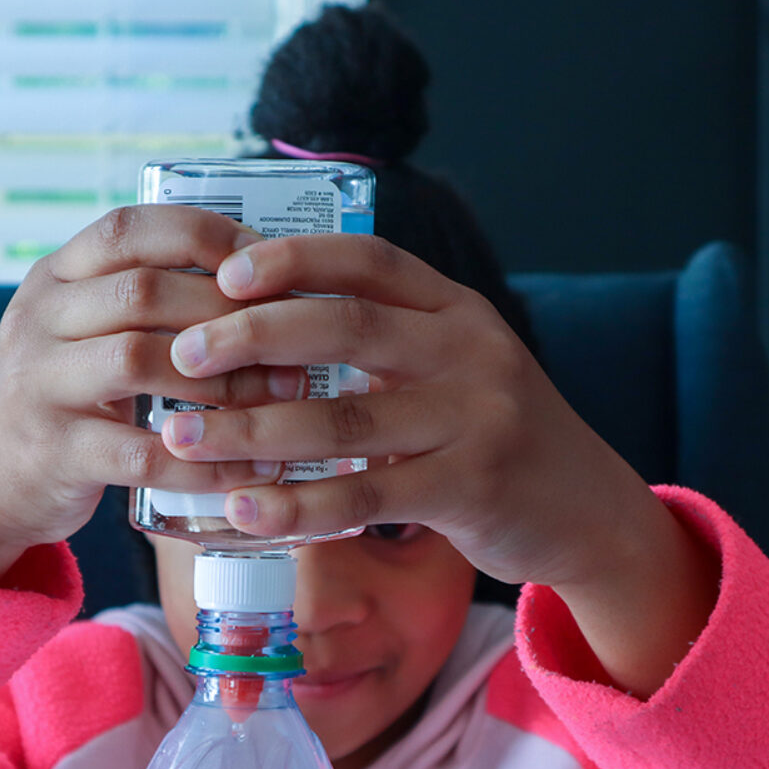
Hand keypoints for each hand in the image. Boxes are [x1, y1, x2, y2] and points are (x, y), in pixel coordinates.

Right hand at [0, 206, 296, 582]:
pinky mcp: (53, 453)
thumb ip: (148, 299)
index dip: (205, 236)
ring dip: (224, 378)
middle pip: (142, 291)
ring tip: (284, 394)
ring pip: (138, 361)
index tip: (270, 260)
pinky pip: (140, 453)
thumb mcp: (85, 329)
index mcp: (55, 277)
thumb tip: (268, 278)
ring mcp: (38, 386)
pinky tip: (251, 467)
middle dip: (230, 311)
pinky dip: (204, 460)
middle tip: (296, 339)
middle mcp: (38, 320)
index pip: (128, 229)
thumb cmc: (68, 395)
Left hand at [159, 234, 718, 695]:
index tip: (225, 272)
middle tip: (182, 354)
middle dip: (253, 336)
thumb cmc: (493, 435)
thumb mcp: (454, 367)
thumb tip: (258, 330)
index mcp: (456, 310)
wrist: (587, 508)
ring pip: (345, 419)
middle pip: (348, 327)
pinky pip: (367, 495)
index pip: (369, 261)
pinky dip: (298, 504)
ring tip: (181, 438)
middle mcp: (470, 351)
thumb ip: (384, 344)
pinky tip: (244, 508)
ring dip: (252, 430)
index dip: (295, 260)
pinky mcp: (471, 488)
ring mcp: (476, 419)